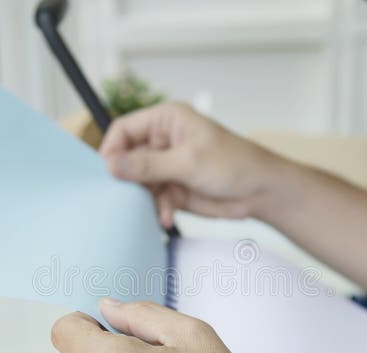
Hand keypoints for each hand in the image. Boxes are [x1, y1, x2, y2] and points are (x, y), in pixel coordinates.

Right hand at [100, 103, 286, 227]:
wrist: (260, 192)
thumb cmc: (234, 164)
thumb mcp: (188, 161)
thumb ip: (148, 165)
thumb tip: (111, 165)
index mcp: (166, 120)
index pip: (124, 129)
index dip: (111, 149)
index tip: (106, 172)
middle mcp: (163, 141)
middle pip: (127, 158)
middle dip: (126, 179)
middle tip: (124, 197)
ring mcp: (167, 166)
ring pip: (138, 182)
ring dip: (143, 199)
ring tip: (153, 211)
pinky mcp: (173, 188)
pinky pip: (152, 199)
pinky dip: (157, 209)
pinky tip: (166, 218)